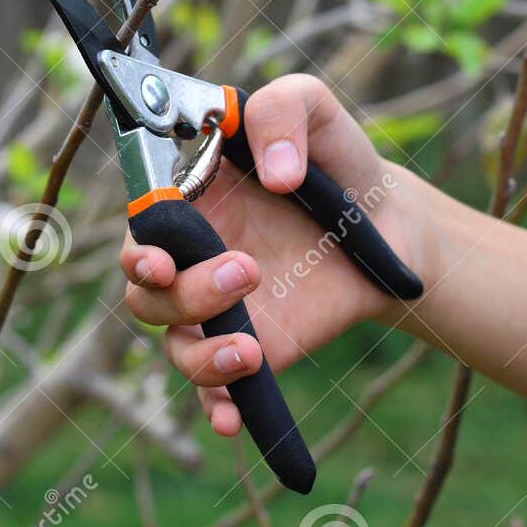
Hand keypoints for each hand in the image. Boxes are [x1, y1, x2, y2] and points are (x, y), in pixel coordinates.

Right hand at [120, 76, 423, 438]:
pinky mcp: (253, 348)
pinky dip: (216, 408)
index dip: (137, 250)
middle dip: (182, 295)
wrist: (389, 223)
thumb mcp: (310, 106)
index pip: (139, 229)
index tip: (158, 260)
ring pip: (175, 346)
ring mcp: (219, 309)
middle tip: (247, 271)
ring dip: (201, 355)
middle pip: (146, 295)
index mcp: (187, 200)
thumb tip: (276, 174)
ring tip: (251, 350)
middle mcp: (191, 258)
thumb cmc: (334, 160)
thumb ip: (281, 111)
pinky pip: (216, 392)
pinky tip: (231, 421)